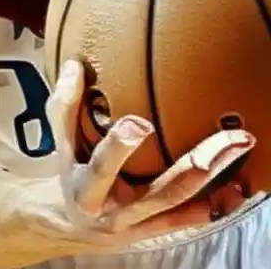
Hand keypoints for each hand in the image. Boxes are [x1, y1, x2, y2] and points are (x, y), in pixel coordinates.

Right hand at [47, 60, 254, 245]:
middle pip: (155, 192)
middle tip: (219, 148)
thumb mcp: (62, 144)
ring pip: (176, 203)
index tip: (139, 124)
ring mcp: (136, 223)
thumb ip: (66, 107)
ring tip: (233, 156)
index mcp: (85, 187)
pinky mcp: (152, 230)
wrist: (71, 223)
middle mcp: (112, 211)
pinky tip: (231, 191)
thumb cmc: (71, 175)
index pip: (101, 166)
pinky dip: (207, 206)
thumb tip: (74, 66)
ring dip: (208, 181)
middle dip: (188, 171)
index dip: (119, 147)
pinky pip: (182, 219)